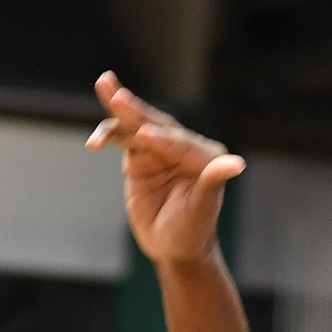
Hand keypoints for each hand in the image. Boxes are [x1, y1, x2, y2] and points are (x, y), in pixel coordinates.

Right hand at [86, 71, 245, 264]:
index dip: (162, 139)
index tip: (143, 136)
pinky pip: (122, 138)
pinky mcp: (140, 156)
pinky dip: (108, 135)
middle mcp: (184, 148)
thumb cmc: (193, 232)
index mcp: (206, 157)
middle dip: (137, 110)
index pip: (181, 143)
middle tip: (118, 96)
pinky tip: (94, 143)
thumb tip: (237, 164)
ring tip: (104, 83)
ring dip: (120, 108)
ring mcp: (160, 150)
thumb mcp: (202, 210)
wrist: (174, 248)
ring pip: (137, 124)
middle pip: (158, 124)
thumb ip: (213, 183)